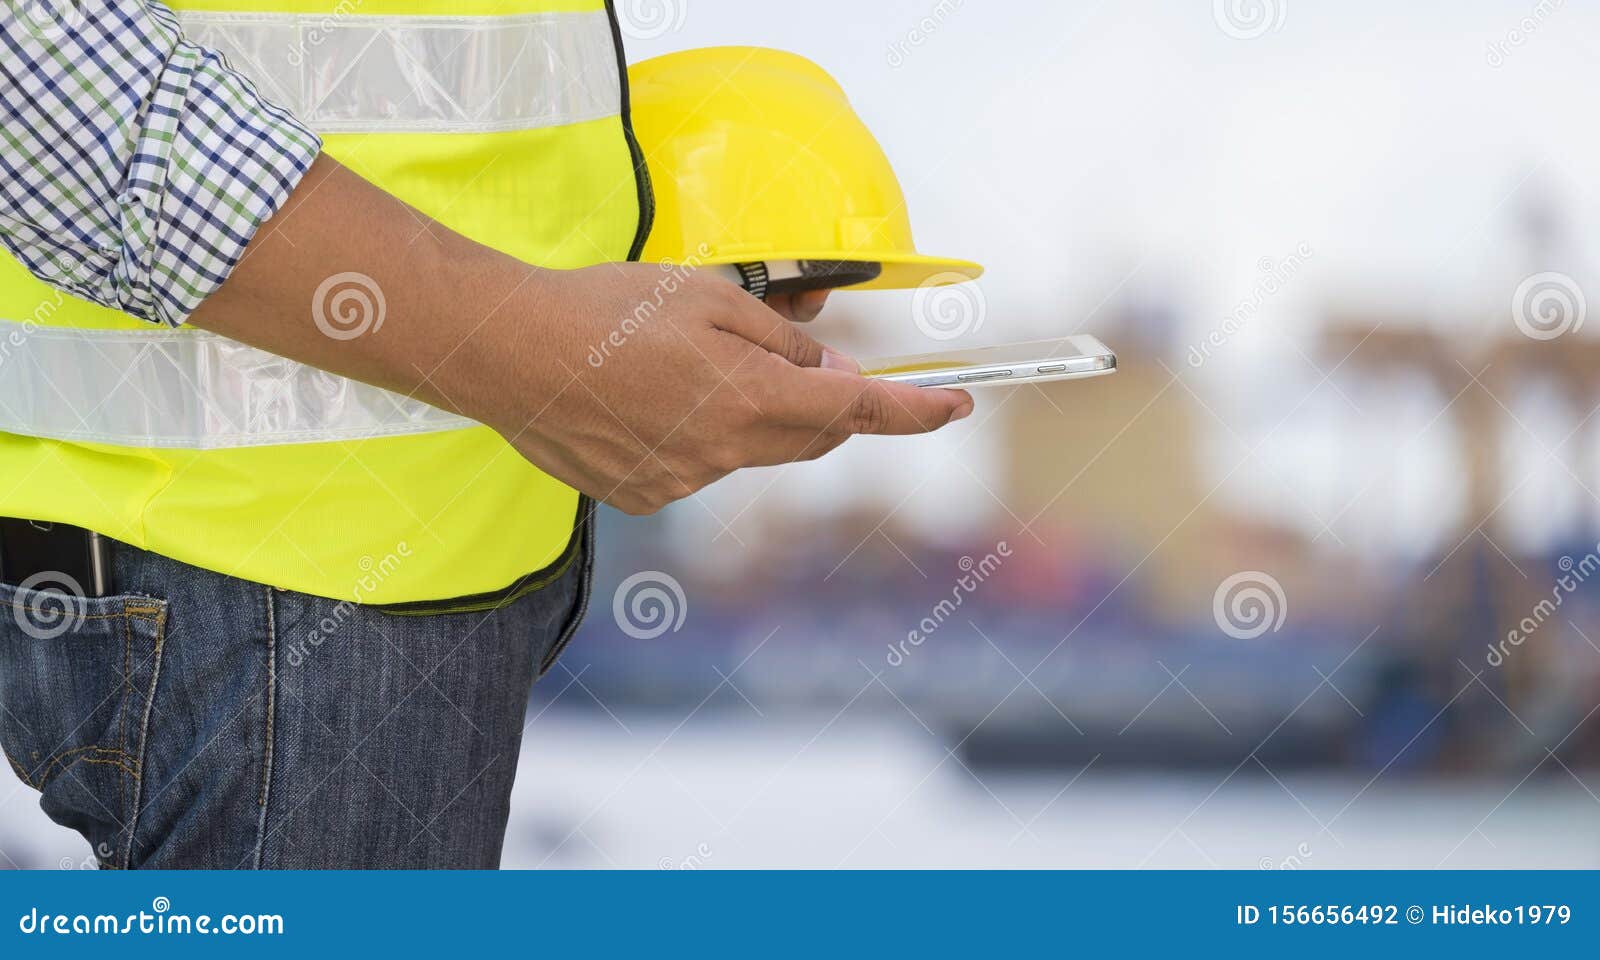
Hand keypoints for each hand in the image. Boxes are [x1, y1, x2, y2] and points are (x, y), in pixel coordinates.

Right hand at [462, 266, 971, 513]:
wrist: (508, 353)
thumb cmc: (607, 309)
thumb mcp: (710, 296)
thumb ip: (783, 341)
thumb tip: (834, 375)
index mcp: (750, 399)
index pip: (859, 414)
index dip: (916, 412)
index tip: (957, 406)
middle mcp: (725, 453)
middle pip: (811, 438)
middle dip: (827, 406)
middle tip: (813, 365)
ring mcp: (683, 482)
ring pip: (751, 450)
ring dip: (748, 415)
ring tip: (679, 364)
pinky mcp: (644, 495)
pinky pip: (698, 466)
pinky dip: (696, 434)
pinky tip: (645, 400)